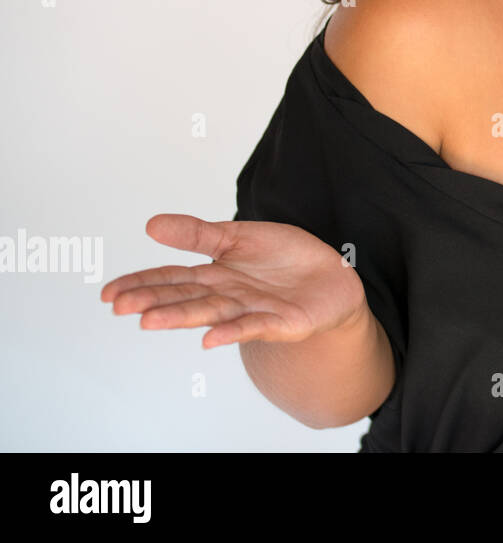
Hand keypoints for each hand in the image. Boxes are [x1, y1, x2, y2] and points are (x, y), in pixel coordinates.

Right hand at [101, 213, 367, 348]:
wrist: (332, 278)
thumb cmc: (284, 258)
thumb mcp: (239, 236)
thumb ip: (197, 234)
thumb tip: (150, 224)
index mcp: (215, 275)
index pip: (172, 279)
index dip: (141, 285)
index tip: (108, 293)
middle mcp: (228, 296)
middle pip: (186, 298)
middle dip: (153, 302)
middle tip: (121, 307)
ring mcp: (252, 312)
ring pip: (213, 314)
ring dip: (182, 318)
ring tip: (150, 320)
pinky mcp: (281, 323)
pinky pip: (255, 326)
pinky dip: (233, 332)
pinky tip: (210, 339)